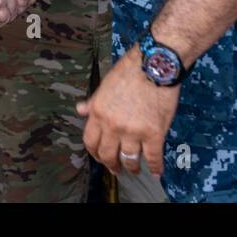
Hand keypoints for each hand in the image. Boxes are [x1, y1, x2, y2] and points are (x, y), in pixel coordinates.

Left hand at [76, 46, 177, 177]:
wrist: (156, 64)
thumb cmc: (131, 69)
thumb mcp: (106, 84)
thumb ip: (94, 101)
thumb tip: (80, 110)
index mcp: (99, 112)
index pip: (90, 141)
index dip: (95, 153)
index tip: (101, 157)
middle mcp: (112, 125)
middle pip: (107, 154)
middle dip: (111, 165)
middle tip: (116, 169)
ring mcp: (133, 131)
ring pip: (129, 159)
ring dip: (131, 168)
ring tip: (134, 169)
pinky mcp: (154, 134)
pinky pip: (152, 157)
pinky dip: (155, 167)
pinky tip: (156, 172)